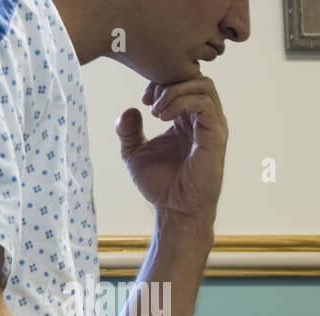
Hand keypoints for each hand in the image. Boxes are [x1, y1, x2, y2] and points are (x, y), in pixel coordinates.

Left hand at [115, 75, 227, 229]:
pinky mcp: (215, 135)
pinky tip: (162, 117)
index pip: (183, 84)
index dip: (162, 83)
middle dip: (169, 82)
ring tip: (154, 111)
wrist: (174, 208)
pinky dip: (182, 102)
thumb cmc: (160, 184)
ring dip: (174, 91)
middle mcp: (203, 119)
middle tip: (148, 100)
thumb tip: (128, 110)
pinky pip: (205, 104)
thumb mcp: (134, 153)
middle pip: (195, 78)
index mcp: (187, 120)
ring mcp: (212, 125)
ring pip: (203, 86)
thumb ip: (129, 132)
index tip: (143, 99)